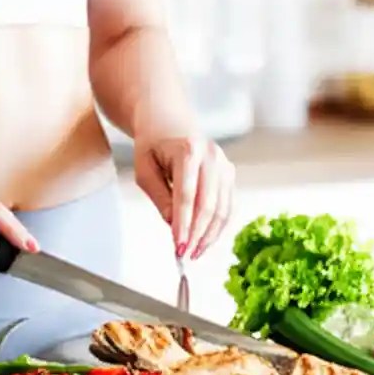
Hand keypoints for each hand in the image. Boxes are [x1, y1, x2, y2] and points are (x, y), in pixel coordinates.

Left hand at [133, 134, 235, 260]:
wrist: (167, 119)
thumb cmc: (152, 142)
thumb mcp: (144, 169)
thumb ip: (159, 197)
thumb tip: (174, 225)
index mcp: (188, 150)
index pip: (186, 196)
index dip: (183, 225)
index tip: (177, 247)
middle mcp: (211, 156)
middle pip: (208, 205)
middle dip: (197, 234)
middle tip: (186, 255)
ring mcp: (224, 164)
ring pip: (223, 208)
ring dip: (210, 235)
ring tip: (196, 252)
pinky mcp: (229, 173)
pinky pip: (228, 205)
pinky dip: (219, 226)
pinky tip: (206, 239)